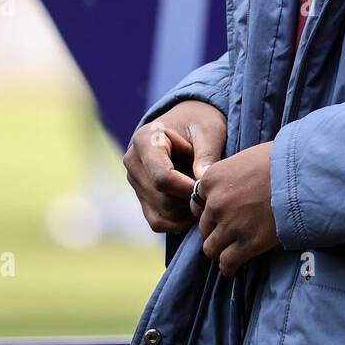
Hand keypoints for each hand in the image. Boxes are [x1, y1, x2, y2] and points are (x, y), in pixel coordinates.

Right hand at [123, 99, 227, 233]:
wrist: (189, 122)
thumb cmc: (201, 123)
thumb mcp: (209, 131)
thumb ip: (206, 154)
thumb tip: (202, 181)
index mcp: (145, 139)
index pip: (162, 177)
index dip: (187, 188)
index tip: (208, 189)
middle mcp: (133, 161)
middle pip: (162, 198)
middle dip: (190, 200)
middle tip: (212, 192)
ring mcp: (134, 180)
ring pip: (161, 212)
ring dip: (186, 212)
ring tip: (205, 196)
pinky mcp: (141, 195)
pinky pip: (156, 221)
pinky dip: (177, 222)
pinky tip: (195, 210)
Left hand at [193, 141, 281, 275]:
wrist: (303, 175)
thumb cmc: (280, 160)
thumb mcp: (246, 158)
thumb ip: (230, 174)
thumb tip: (232, 184)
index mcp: (212, 179)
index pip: (196, 203)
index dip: (209, 209)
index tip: (220, 213)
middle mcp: (215, 203)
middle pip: (204, 227)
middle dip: (216, 229)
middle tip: (231, 230)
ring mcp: (230, 225)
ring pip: (211, 248)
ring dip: (220, 249)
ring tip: (231, 249)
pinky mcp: (248, 243)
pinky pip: (227, 262)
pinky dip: (229, 266)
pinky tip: (233, 266)